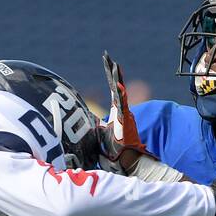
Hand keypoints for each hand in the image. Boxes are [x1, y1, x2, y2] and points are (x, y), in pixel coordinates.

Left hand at [97, 51, 148, 169]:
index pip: (112, 89)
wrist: (126, 159)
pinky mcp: (125, 119)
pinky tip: (117, 84)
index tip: (108, 63)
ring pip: (119, 91)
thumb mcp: (101, 135)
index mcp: (117, 110)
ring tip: (113, 64)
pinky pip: (122, 104)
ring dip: (116, 78)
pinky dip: (120, 94)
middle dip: (111, 71)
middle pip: (115, 85)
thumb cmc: (115, 150)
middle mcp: (122, 109)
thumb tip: (88, 125)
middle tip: (107, 56)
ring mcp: (124, 113)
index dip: (110, 76)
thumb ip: (97, 127)